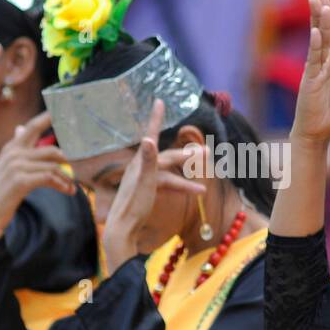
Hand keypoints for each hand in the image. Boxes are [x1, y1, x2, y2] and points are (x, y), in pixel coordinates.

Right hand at [0, 112, 74, 255]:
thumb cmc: (1, 192)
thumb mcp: (7, 167)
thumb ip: (18, 149)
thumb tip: (20, 127)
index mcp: (11, 148)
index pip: (33, 126)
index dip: (50, 117)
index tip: (66, 110)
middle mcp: (13, 153)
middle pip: (51, 150)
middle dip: (70, 159)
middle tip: (81, 167)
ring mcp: (16, 166)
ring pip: (53, 166)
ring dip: (67, 178)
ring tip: (72, 187)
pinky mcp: (20, 180)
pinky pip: (49, 177)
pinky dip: (61, 185)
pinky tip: (67, 191)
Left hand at [101, 100, 206, 269]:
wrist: (121, 229)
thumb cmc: (132, 206)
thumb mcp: (143, 182)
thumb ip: (147, 160)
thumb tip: (148, 139)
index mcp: (141, 162)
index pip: (151, 134)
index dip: (156, 118)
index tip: (159, 101)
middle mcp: (142, 167)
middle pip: (168, 158)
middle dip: (187, 156)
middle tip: (207, 152)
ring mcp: (144, 179)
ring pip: (170, 174)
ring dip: (187, 179)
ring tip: (204, 188)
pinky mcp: (146, 190)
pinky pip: (166, 185)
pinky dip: (179, 187)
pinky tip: (191, 191)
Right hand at [290, 0, 329, 144]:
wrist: (320, 131)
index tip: (327, 0)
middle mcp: (325, 62)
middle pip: (324, 32)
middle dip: (321, 13)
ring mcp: (316, 69)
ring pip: (317, 41)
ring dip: (317, 22)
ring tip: (315, 3)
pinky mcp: (311, 79)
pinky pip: (314, 59)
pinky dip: (315, 46)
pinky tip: (317, 32)